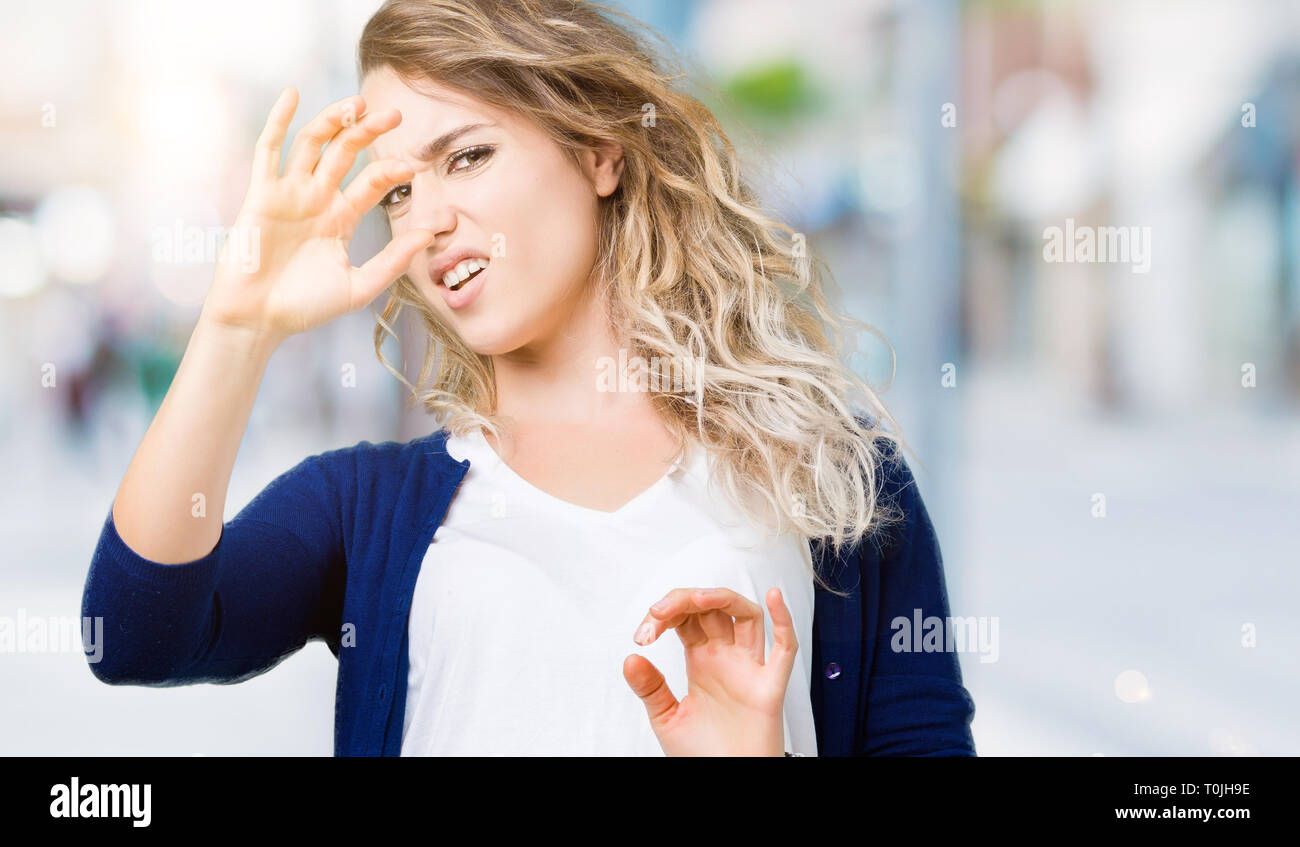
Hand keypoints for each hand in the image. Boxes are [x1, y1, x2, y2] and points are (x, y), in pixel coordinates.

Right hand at [201, 87, 434, 342]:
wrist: (258, 319)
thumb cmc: (305, 307)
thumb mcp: (360, 285)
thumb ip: (394, 260)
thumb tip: (432, 234)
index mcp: (340, 219)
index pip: (372, 183)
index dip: (392, 170)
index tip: (416, 166)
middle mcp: (316, 200)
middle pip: (345, 153)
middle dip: (369, 131)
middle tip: (394, 113)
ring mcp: (289, 194)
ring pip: (312, 144)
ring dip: (333, 120)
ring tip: (358, 101)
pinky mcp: (261, 195)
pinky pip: (268, 150)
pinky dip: (278, 121)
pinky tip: (292, 95)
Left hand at [622, 586, 797, 756]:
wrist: (727, 780)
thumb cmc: (703, 753)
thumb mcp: (667, 718)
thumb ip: (650, 688)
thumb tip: (630, 658)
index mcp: (701, 661)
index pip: (686, 619)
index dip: (663, 617)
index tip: (642, 636)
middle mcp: (726, 658)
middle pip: (712, 609)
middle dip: (684, 601)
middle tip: (658, 612)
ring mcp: (750, 669)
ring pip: (746, 616)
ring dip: (723, 599)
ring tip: (699, 597)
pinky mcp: (770, 687)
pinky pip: (785, 649)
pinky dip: (783, 621)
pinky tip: (773, 597)